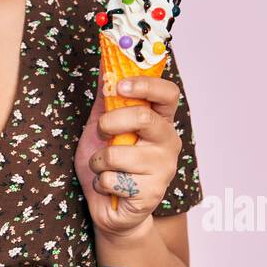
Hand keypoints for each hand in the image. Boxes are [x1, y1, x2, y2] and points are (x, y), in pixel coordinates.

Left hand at [73, 75, 183, 240]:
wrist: (109, 207)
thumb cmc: (109, 163)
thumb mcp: (102, 125)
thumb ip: (107, 95)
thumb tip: (106, 59)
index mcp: (161, 121)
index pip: (168, 94)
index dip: (145, 85)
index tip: (120, 86)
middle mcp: (168, 143)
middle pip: (142, 118)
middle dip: (110, 123)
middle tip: (102, 132)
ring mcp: (163, 170)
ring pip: (118, 154)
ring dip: (98, 161)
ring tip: (104, 168)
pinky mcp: (151, 194)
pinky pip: (112, 180)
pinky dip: (101, 183)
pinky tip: (110, 188)